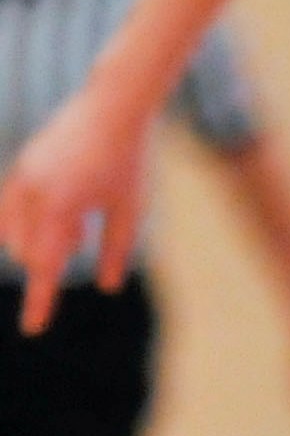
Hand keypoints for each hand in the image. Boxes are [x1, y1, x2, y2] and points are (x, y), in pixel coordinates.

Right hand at [0, 86, 151, 333]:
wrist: (113, 107)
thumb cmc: (129, 160)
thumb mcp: (131, 208)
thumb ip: (118, 248)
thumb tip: (108, 286)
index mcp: (60, 206)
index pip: (45, 266)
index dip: (40, 300)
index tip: (33, 328)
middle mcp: (31, 193)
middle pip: (29, 252)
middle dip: (52, 255)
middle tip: (83, 234)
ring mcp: (20, 178)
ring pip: (13, 234)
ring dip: (40, 239)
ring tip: (76, 221)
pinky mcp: (19, 168)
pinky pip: (9, 211)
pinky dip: (28, 223)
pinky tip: (62, 212)